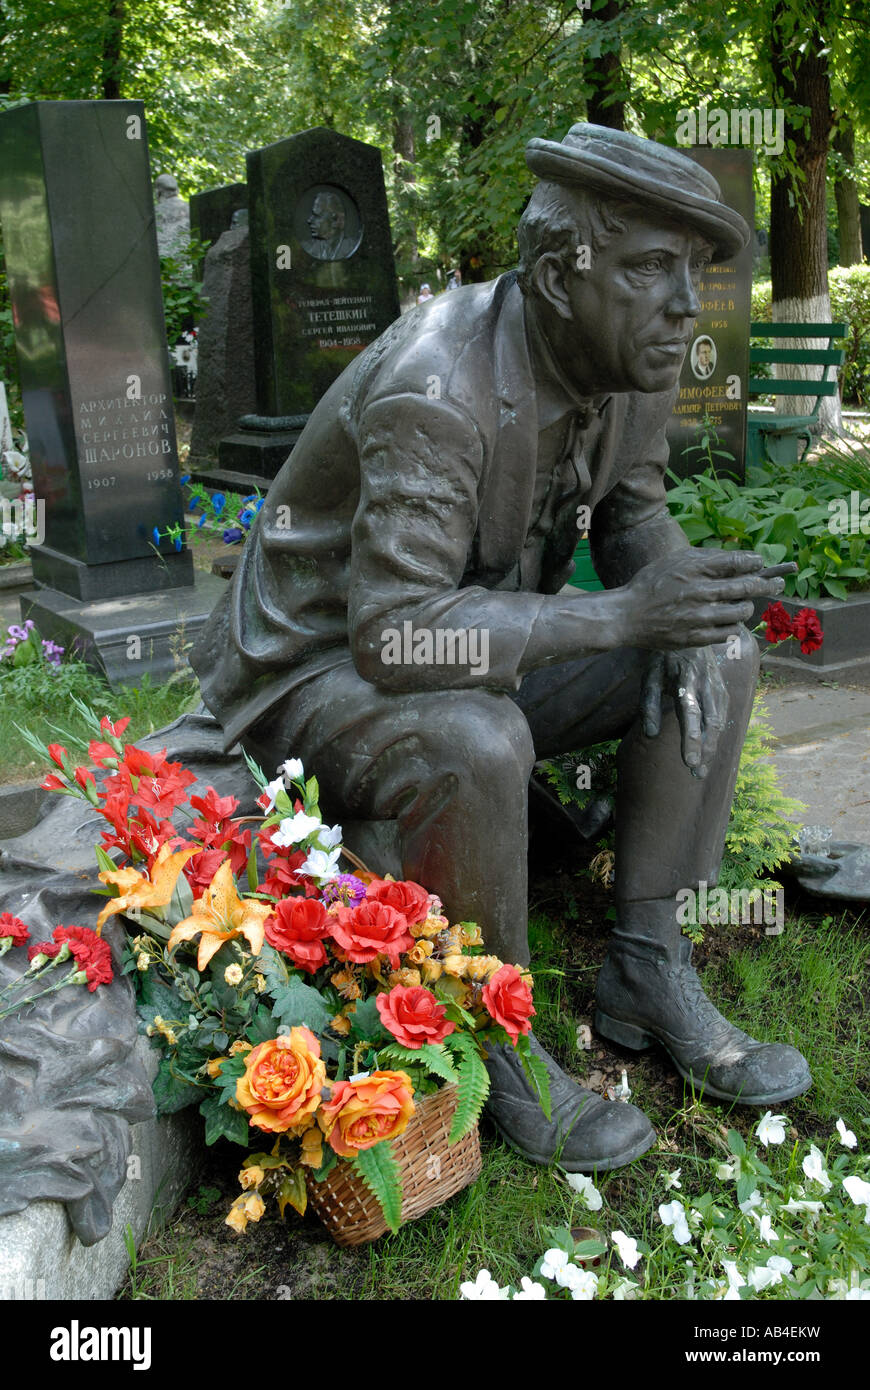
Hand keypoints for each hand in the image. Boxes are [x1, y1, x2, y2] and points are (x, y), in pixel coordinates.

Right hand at [620, 548, 786, 649]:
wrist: (627, 616)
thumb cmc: (651, 584)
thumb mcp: (675, 561)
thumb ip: (706, 559)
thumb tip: (738, 561)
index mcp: (695, 570)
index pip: (737, 563)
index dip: (754, 562)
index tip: (760, 563)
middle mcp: (701, 593)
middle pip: (747, 587)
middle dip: (767, 583)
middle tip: (779, 582)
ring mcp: (701, 618)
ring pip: (742, 612)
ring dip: (746, 606)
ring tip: (742, 604)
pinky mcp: (698, 638)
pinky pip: (730, 632)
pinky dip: (732, 625)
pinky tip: (727, 620)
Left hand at [640, 646, 727, 777]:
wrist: (690, 634)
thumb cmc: (663, 658)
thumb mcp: (650, 676)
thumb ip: (649, 704)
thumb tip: (650, 734)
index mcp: (686, 679)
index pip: (690, 713)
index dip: (691, 739)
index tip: (689, 762)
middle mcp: (706, 684)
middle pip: (711, 722)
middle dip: (705, 750)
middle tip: (696, 774)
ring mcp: (718, 687)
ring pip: (720, 722)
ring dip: (712, 747)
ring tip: (701, 770)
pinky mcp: (723, 690)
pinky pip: (723, 716)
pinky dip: (716, 736)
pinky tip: (708, 751)